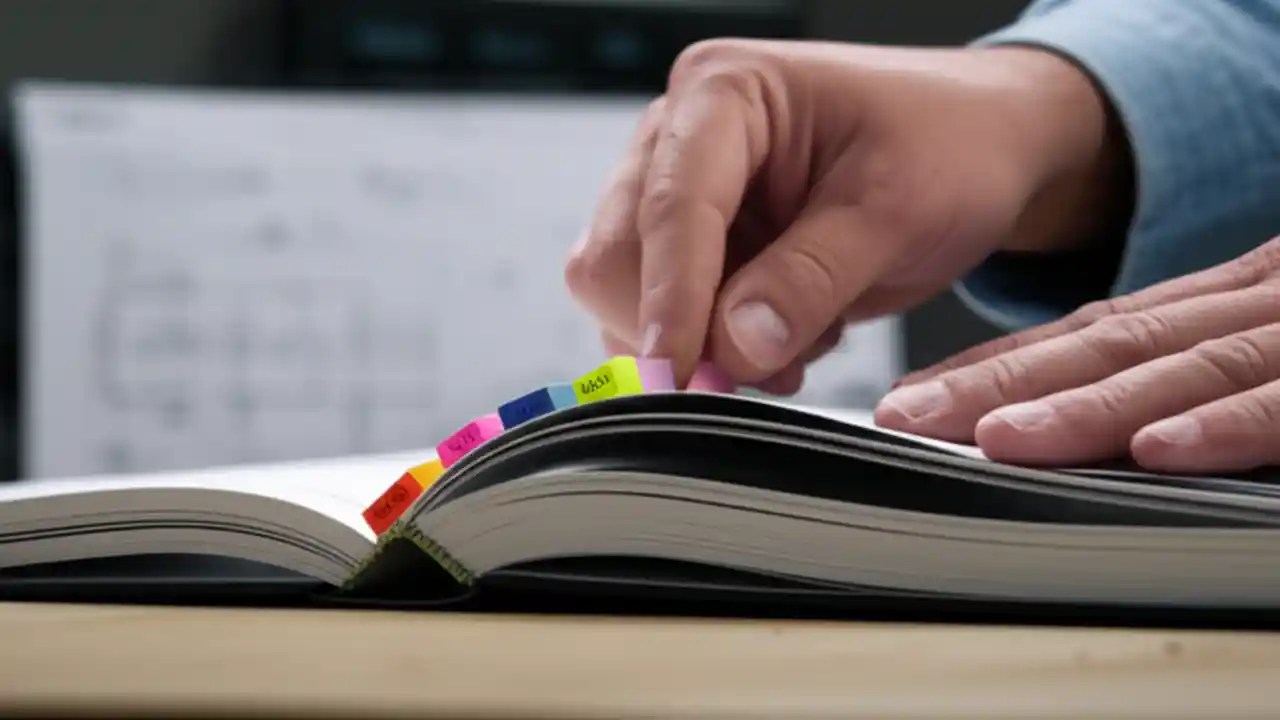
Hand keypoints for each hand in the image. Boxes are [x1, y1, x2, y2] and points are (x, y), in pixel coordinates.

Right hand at [564, 38, 1130, 390]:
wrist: (985, 150)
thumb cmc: (950, 144)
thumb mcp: (897, 209)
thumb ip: (812, 276)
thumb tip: (737, 345)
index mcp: (723, 92)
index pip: (669, 206)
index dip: (670, 298)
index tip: (681, 375)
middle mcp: (679, 138)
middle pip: (616, 256)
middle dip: (678, 330)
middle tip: (752, 375)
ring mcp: (679, 194)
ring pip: (628, 296)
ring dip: (700, 346)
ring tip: (794, 349)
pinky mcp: (696, 248)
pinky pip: (667, 319)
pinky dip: (716, 350)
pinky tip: (786, 341)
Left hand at [876, 237, 1279, 473]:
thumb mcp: (1279, 333)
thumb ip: (1200, 367)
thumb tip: (1108, 426)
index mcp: (1228, 299)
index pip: (1090, 333)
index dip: (997, 365)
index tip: (911, 397)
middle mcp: (1252, 306)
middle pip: (1107, 345)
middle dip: (997, 385)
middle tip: (904, 417)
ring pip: (1178, 367)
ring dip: (1080, 406)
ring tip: (991, 438)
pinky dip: (1220, 426)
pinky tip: (1153, 451)